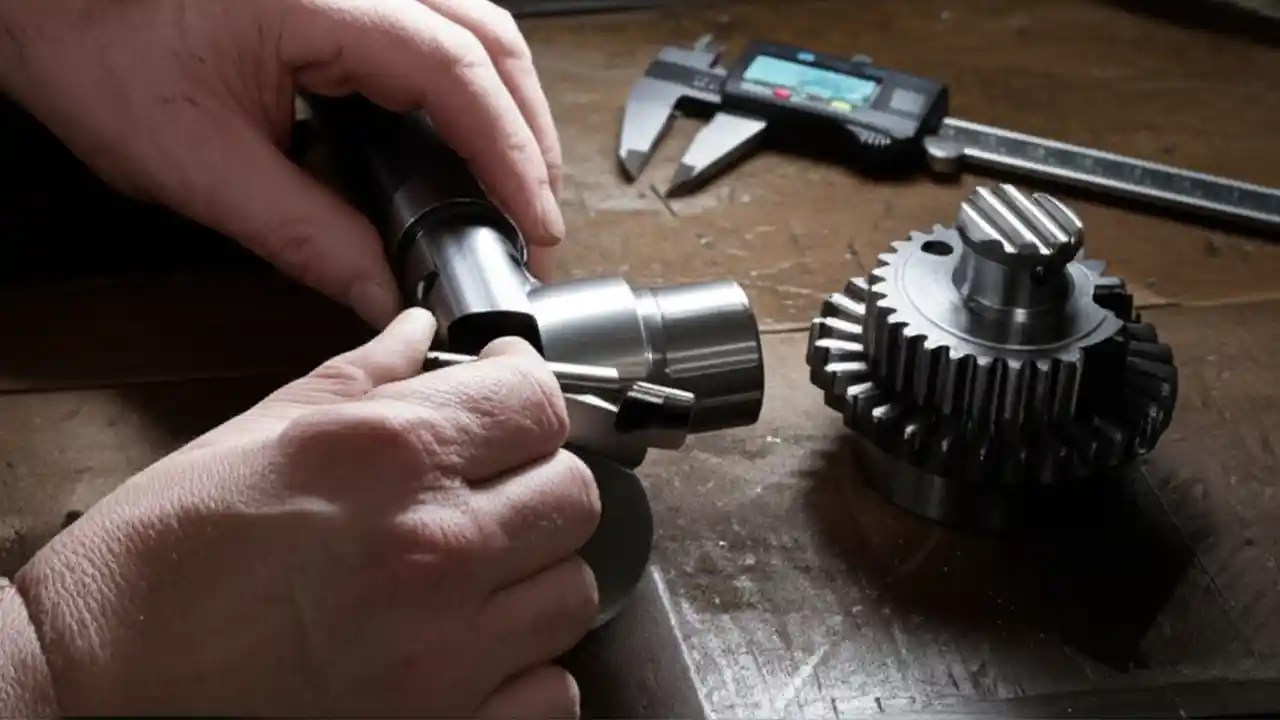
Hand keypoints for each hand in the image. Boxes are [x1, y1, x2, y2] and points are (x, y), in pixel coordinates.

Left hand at [0, 0, 563, 325]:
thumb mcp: (202, 165)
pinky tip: (465, 141)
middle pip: (491, 41)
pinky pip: (434, 32)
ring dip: (508, 109)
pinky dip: (467, 90)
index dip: (512, 154)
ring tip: (516, 187)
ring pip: (474, 29)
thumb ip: (306, 235)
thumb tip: (382, 290)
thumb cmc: (96, 47)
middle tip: (538, 218)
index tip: (536, 222)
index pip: (457, 75)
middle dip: (531, 135)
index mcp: (325, 3)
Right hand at [13, 309, 600, 716]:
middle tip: (494, 482)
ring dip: (538, 571)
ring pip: (574, 590)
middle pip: (575, 493)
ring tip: (482, 567)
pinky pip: (553, 690)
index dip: (529, 391)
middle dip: (541, 476)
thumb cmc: (161, 559)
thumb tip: (416, 332)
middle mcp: (434, 547)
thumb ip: (361, 376)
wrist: (102, 683)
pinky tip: (477, 644)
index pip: (538, 405)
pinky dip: (528, 665)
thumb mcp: (258, 434)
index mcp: (389, 457)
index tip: (511, 394)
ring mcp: (447, 650)